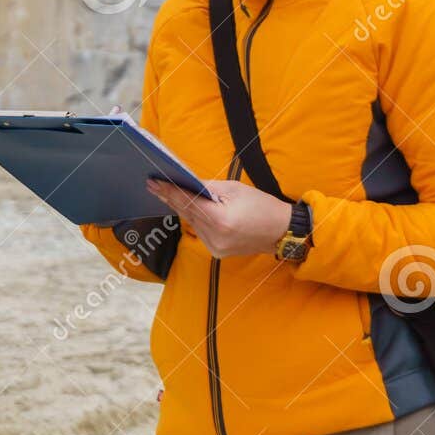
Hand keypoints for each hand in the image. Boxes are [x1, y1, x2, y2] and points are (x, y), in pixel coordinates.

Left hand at [145, 177, 292, 258]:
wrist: (281, 232)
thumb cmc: (262, 206)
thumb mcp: (235, 189)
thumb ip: (208, 188)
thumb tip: (186, 182)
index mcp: (221, 220)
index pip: (188, 202)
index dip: (170, 191)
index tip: (155, 182)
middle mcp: (215, 237)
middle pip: (187, 214)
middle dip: (170, 198)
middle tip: (153, 185)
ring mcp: (215, 247)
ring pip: (192, 224)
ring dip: (181, 209)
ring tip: (166, 193)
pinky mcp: (217, 252)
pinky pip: (200, 232)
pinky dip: (194, 220)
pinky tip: (185, 209)